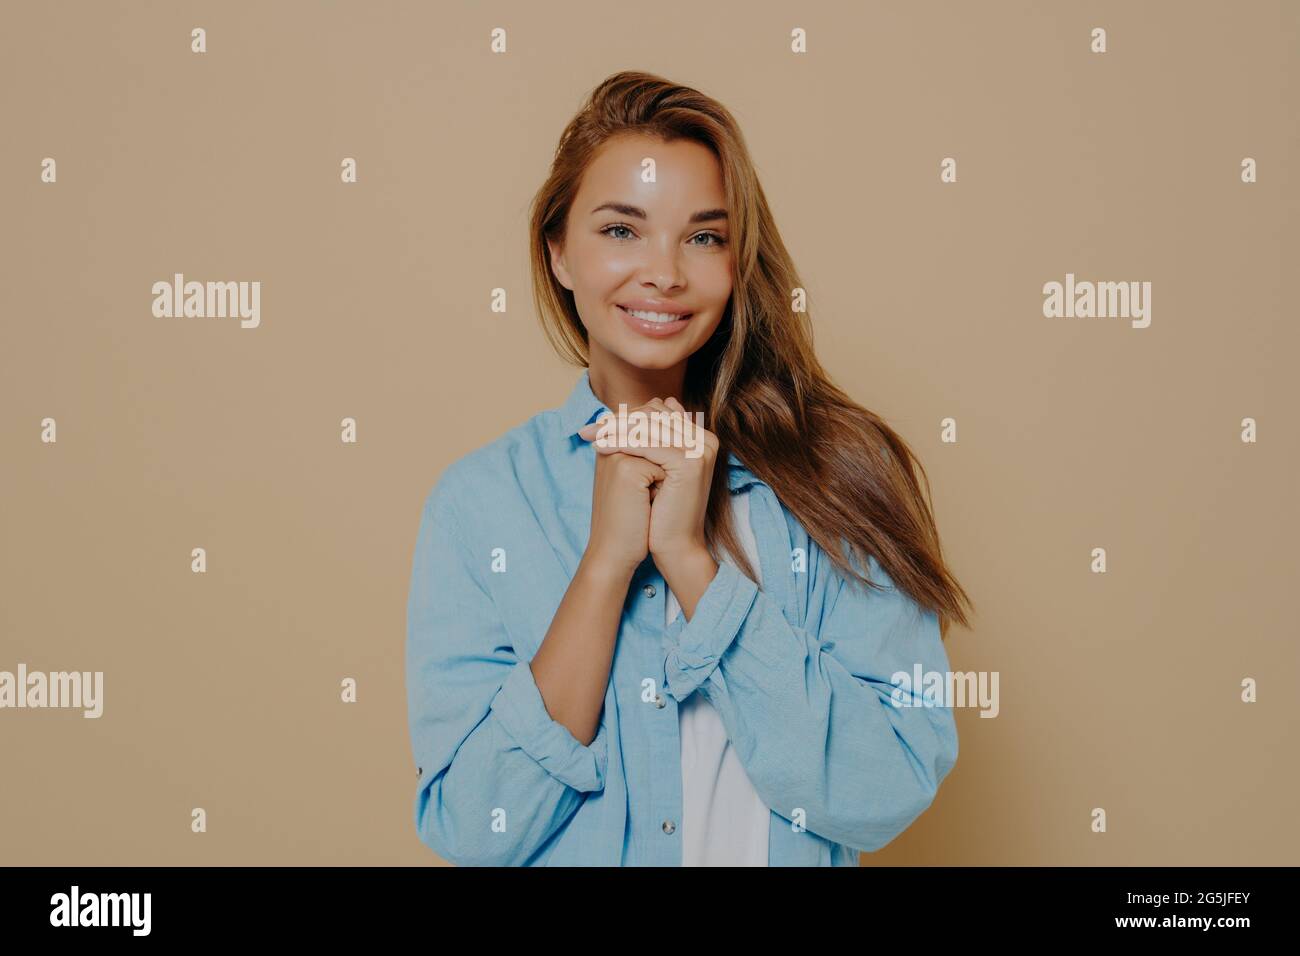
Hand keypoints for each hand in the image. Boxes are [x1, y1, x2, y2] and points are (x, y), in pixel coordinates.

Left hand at [578, 396, 718, 563]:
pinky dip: (621, 443)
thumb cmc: (659, 510)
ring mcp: (701, 450)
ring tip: (589, 437)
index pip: (657, 412)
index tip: (595, 425)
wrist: (674, 545)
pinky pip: (648, 445)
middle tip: (586, 430)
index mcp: (700, 437)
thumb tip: (632, 406)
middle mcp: (705, 440)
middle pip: (653, 417)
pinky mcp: (691, 462)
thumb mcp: (652, 468)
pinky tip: (600, 448)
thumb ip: (648, 438)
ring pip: (648, 428)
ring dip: (614, 430)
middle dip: (616, 421)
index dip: (624, 416)